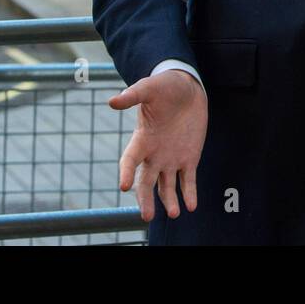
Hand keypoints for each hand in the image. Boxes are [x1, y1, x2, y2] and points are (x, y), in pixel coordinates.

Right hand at [109, 69, 207, 220]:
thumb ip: (133, 96)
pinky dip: (189, 193)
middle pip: (145, 182)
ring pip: (166, 186)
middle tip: (146, 216)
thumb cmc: (164, 87)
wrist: (187, 89)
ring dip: (169, 201)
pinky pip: (188, 180)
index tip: (123, 186)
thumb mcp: (148, 88)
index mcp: (142, 139)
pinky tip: (191, 206)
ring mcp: (171, 158)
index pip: (129, 160)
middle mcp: (153, 154)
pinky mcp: (189, 158)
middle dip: (145, 199)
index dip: (125, 173)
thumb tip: (112, 101)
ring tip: (174, 213)